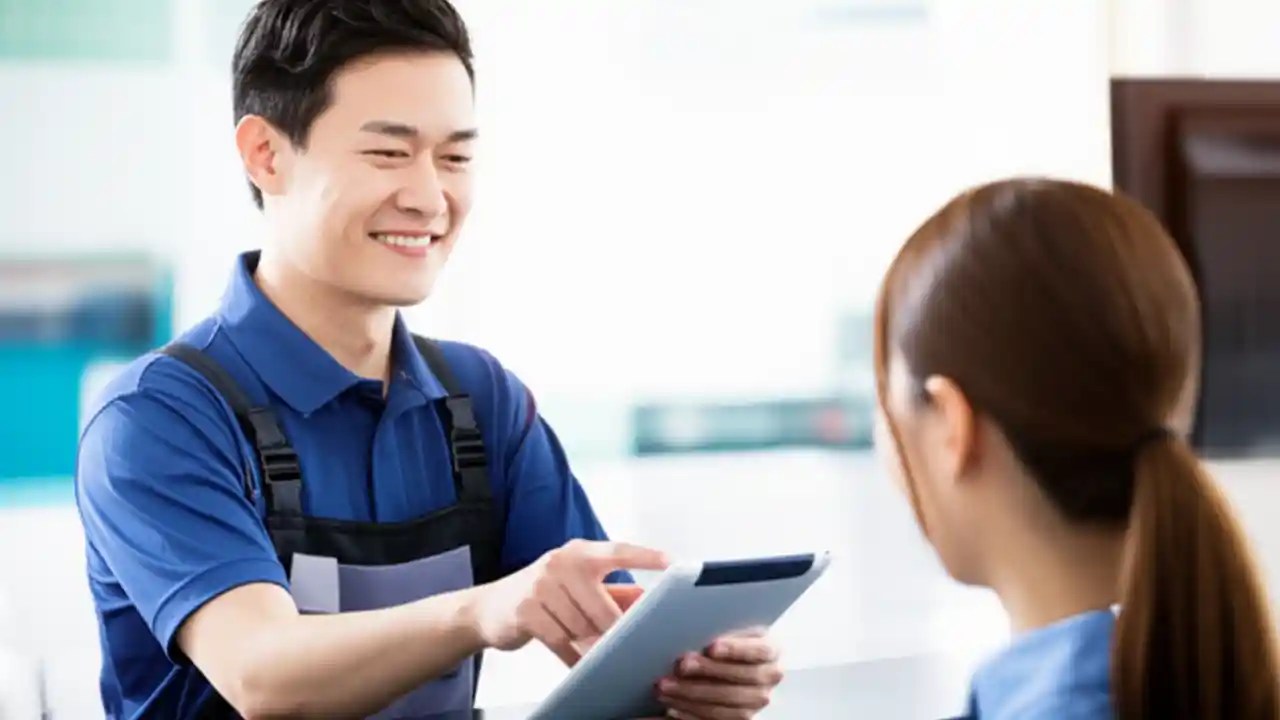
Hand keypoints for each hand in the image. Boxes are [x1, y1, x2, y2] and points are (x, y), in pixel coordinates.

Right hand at [469, 540, 668, 665]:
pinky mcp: (527, 610)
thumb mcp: (577, 584)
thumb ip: (614, 591)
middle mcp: (561, 563)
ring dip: (591, 645)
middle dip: (614, 630)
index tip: (674, 563)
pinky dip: (573, 657)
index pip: (619, 552)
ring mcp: (541, 585)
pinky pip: (561, 642)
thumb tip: (651, 601)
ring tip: (597, 652)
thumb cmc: (543, 594)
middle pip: (603, 605)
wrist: (488, 607)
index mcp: (579, 553)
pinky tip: (579, 664)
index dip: (646, 557)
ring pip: (582, 627)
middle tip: (629, 645)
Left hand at [653, 629, 782, 718]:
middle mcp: (768, 677)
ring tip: (667, 687)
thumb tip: (697, 627)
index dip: (736, 650)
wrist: (730, 659)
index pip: (759, 650)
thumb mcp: (729, 626)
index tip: (711, 646)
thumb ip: (720, 626)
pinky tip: (672, 707)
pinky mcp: (740, 718)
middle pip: (742, 678)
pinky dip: (691, 715)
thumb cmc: (726, 638)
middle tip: (681, 665)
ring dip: (693, 695)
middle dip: (708, 672)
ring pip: (728, 704)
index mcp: (771, 650)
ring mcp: (756, 701)